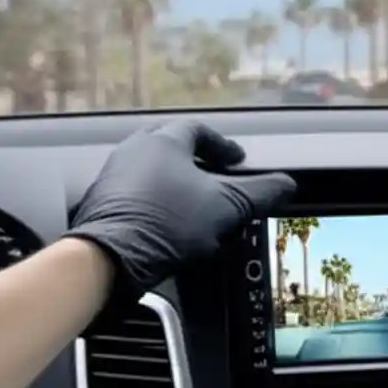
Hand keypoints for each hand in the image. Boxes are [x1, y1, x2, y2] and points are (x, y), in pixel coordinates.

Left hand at [66, 121, 295, 294]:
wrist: (111, 257)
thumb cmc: (168, 222)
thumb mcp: (228, 206)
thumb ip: (261, 192)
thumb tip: (287, 183)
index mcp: (165, 141)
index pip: (199, 130)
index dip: (223, 145)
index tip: (237, 160)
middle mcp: (134, 150)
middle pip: (170, 144)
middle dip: (194, 159)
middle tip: (213, 174)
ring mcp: (113, 176)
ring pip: (149, 169)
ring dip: (173, 180)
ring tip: (192, 201)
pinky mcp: (100, 204)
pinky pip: (134, 193)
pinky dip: (154, 201)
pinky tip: (165, 222)